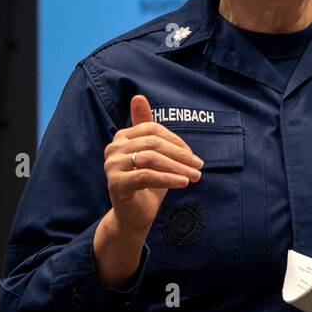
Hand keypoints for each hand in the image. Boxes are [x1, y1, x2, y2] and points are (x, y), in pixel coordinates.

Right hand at [103, 95, 203, 232]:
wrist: (134, 215)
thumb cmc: (148, 183)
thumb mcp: (153, 154)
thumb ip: (148, 128)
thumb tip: (138, 96)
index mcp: (122, 137)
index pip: (153, 129)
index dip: (176, 141)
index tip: (193, 156)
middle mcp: (113, 148)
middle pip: (153, 143)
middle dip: (180, 155)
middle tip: (199, 166)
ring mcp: (112, 165)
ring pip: (151, 159)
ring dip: (178, 167)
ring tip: (195, 176)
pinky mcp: (115, 183)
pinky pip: (146, 176)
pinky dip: (168, 179)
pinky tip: (183, 183)